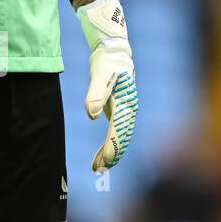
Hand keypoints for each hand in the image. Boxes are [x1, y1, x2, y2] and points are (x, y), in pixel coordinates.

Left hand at [77, 0, 137, 171]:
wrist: (113, 51)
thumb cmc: (107, 62)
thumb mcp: (100, 75)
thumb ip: (95, 94)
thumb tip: (91, 115)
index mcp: (126, 104)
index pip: (119, 131)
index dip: (111, 147)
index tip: (103, 160)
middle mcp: (129, 110)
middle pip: (122, 138)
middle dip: (111, 155)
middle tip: (97, 170)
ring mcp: (125, 112)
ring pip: (120, 138)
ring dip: (109, 153)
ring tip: (96, 168)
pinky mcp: (119, 111)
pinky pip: (116, 133)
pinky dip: (109, 145)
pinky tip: (100, 156)